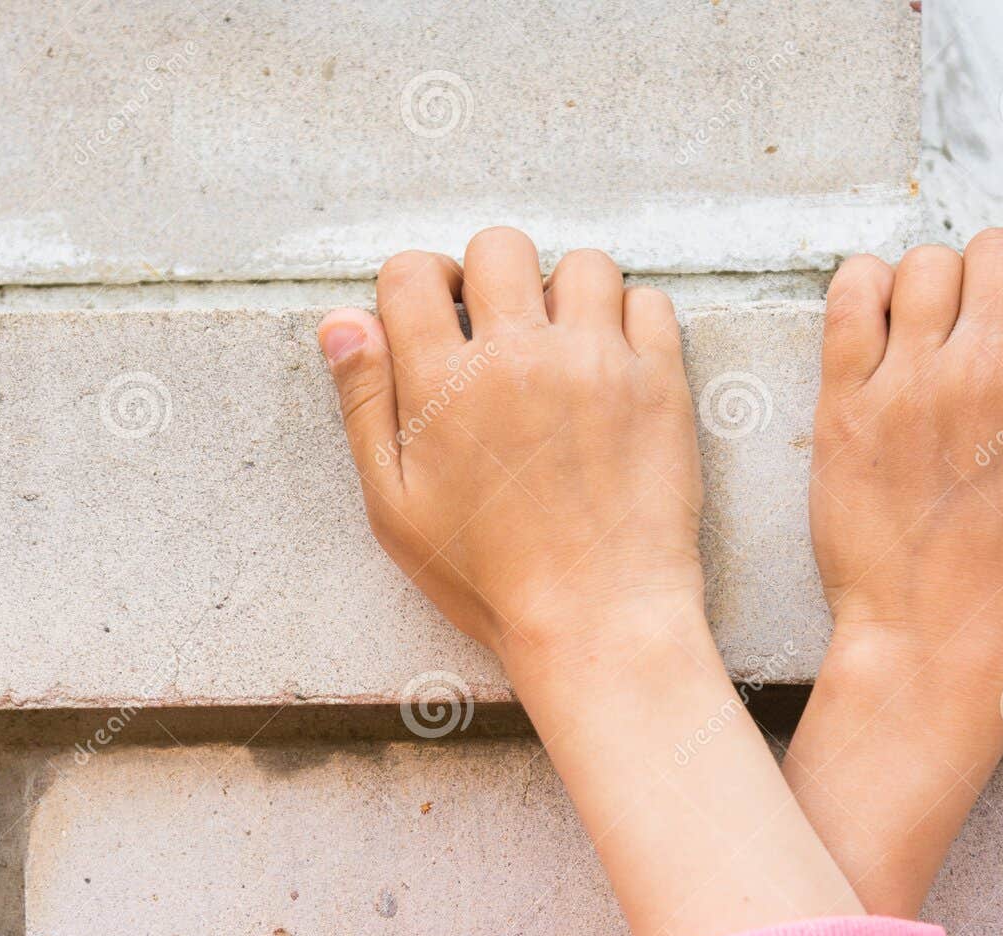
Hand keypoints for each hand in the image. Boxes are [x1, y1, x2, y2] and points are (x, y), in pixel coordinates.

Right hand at [322, 228, 862, 935]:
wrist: (599, 622)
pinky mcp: (659, 381)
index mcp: (443, 382)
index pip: (412, 272)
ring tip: (566, 350)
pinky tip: (615, 369)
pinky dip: (632, 323)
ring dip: (568, 295)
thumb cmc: (490, 580)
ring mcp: (595, 362)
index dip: (420, 287)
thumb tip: (343, 321)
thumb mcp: (395, 508)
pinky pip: (650, 302)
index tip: (441, 322)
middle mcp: (519, 356)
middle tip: (503, 333)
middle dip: (492, 278)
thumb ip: (365, 404)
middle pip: (498, 246)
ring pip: (582, 264)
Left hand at [785, 230, 1002, 916]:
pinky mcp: (846, 404)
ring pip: (927, 262)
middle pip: (1002, 249)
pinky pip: (850, 296)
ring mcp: (908, 382)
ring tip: (944, 333)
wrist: (938, 642)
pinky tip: (885, 320)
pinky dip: (867, 285)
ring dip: (941, 282)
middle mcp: (984, 367)